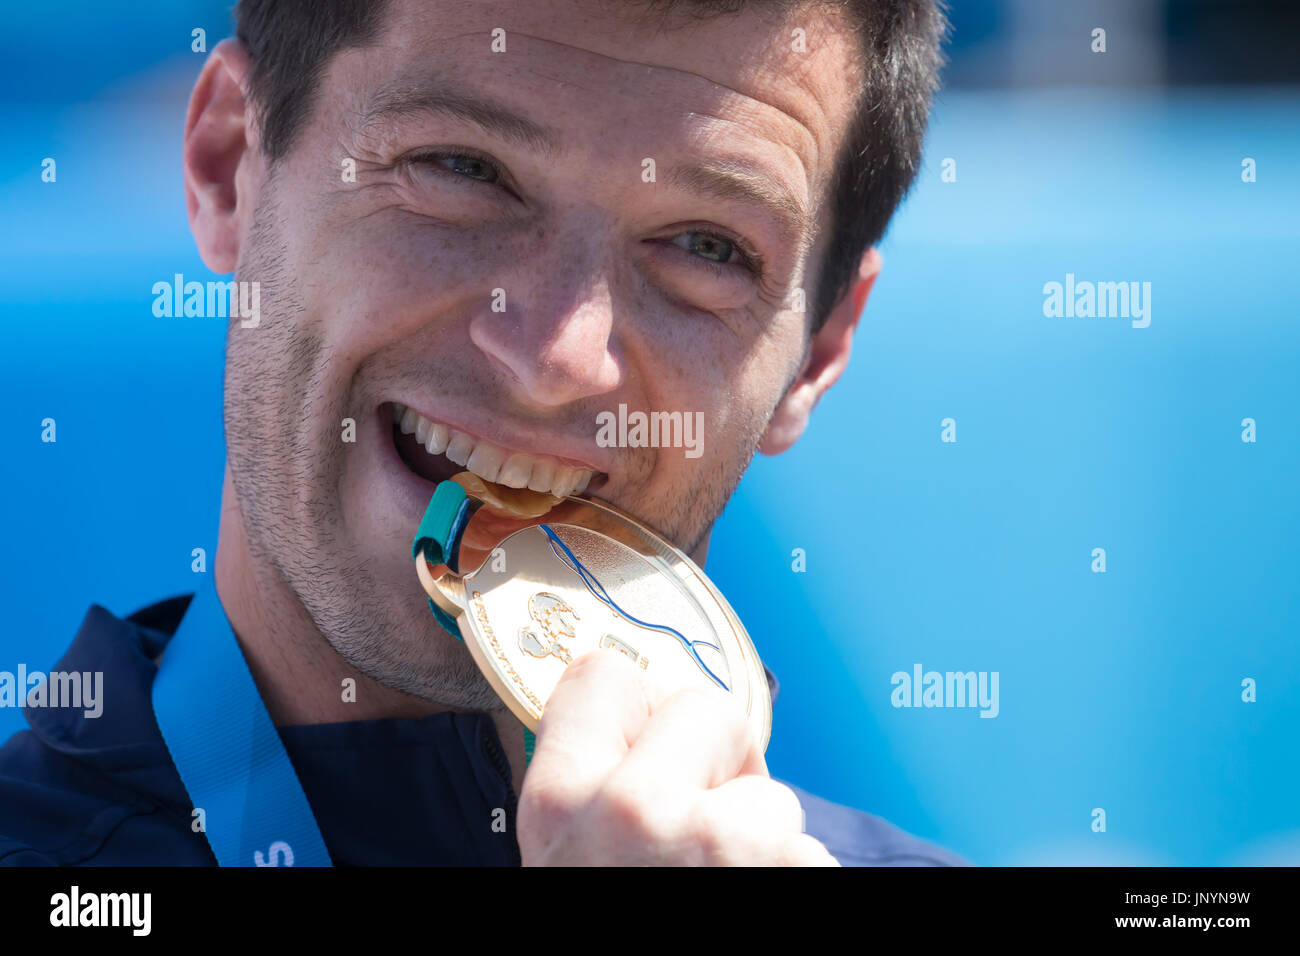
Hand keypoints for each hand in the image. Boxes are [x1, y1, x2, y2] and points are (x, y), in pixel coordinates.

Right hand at [517, 648, 838, 865]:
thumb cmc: (610, 922)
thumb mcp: (564, 856)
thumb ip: (590, 789)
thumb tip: (634, 730)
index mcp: (560, 802)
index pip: (603, 675)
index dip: (637, 711)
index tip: (649, 742)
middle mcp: (631, 810)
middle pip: (710, 711)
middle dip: (721, 769)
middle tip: (699, 839)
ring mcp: (716, 838)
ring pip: (772, 793)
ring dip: (763, 842)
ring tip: (724, 886)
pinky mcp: (790, 866)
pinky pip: (811, 851)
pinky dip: (797, 877)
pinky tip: (758, 897)